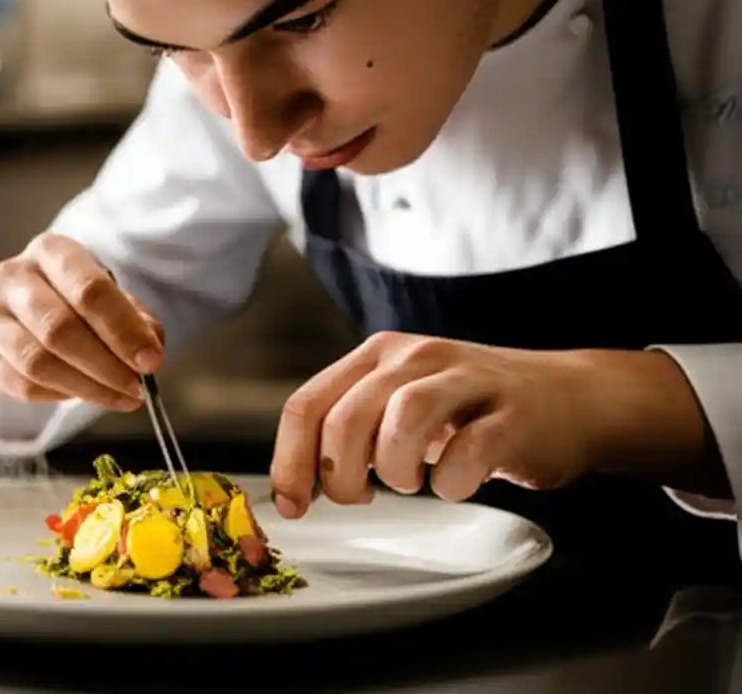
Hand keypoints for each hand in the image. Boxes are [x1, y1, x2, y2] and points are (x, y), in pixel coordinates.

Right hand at [0, 233, 163, 410]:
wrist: (29, 308)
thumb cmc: (77, 300)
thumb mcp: (112, 297)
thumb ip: (135, 321)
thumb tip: (148, 352)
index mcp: (50, 251)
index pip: (89, 289)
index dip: (123, 329)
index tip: (150, 361)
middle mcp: (12, 276)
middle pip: (59, 328)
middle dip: (105, 365)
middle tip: (136, 388)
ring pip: (37, 362)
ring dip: (86, 387)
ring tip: (118, 397)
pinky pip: (20, 385)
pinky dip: (58, 395)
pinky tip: (80, 393)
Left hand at [269, 332, 713, 517]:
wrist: (571, 398)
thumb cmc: (471, 412)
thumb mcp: (400, 405)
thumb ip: (349, 432)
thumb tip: (294, 485)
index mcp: (378, 356)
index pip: (308, 404)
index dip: (290, 461)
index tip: (291, 505)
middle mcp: (417, 357)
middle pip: (346, 417)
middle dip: (338, 475)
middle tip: (359, 499)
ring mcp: (468, 381)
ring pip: (403, 419)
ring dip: (393, 469)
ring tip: (408, 483)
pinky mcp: (514, 415)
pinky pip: (469, 452)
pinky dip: (451, 483)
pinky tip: (455, 485)